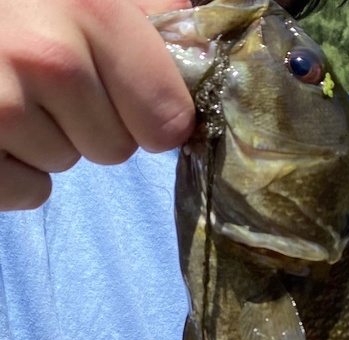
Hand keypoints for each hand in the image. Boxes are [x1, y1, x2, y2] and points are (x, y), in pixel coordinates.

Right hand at [0, 0, 194, 210]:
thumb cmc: (17, 0)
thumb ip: (148, 13)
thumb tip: (207, 50)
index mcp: (90, 6)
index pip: (168, 120)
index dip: (151, 114)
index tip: (124, 92)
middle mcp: (46, 57)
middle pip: (118, 149)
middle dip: (92, 123)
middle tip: (46, 78)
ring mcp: (0, 107)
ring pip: (68, 166)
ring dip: (47, 139)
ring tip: (9, 88)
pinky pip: (29, 191)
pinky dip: (13, 168)